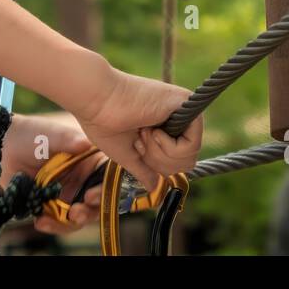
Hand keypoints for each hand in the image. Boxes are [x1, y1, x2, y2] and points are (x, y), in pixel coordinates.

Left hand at [0, 112, 102, 234]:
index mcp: (90, 162)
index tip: (90, 196)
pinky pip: (58, 221)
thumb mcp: (51, 134)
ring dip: (68, 223)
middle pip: (96, 204)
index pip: (107, 179)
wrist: (2, 147)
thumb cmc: (32, 134)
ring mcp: (68, 196)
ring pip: (78, 217)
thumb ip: (68, 140)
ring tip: (50, 220)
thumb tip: (86, 143)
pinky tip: (40, 221)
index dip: (104, 191)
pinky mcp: (52, 207)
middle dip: (88, 212)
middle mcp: (83, 181)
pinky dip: (52, 224)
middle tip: (75, 212)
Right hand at [67, 66, 203, 193]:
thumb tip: (154, 187)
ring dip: (160, 154)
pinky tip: (153, 131)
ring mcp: (183, 109)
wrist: (96, 101)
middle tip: (140, 140)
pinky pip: (192, 145)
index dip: (157, 165)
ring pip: (190, 157)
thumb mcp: (127, 154)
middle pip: (186, 163)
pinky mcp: (186, 103)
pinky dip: (169, 147)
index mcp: (163, 126)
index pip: (177, 162)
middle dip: (159, 162)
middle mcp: (176, 116)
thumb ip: (144, 169)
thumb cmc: (103, 123)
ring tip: (144, 133)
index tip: (137, 146)